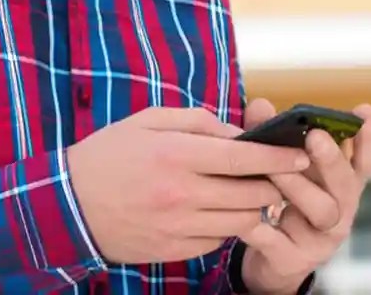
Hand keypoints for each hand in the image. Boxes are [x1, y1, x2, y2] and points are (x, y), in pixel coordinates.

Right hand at [66, 106, 310, 264]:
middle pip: (252, 193)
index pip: (243, 156)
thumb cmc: (108, 156)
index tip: (301, 154)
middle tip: (279, 175)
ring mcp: (179, 225)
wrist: (69, 207)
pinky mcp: (174, 249)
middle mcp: (181, 192)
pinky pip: (219, 241)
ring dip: (254, 207)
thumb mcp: (147, 121)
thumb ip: (196, 121)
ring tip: (251, 193)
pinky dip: (227, 226)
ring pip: (242, 221)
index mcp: (176, 154)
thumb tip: (237, 131)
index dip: (278, 156)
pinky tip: (217, 212)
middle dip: (274, 183)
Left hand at [238, 99, 370, 293]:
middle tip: (314, 136)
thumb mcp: (282, 171)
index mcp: (339, 188)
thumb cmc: (280, 205)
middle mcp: (338, 212)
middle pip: (345, 185)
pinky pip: (280, 243)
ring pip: (320, 211)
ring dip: (298, 186)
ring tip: (273, 169)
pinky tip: (248, 217)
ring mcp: (320, 239)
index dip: (366, 138)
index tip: (363, 110)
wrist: (270, 263)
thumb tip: (260, 104)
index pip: (361, 163)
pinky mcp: (294, 260)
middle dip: (331, 159)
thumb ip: (273, 138)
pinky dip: (263, 229)